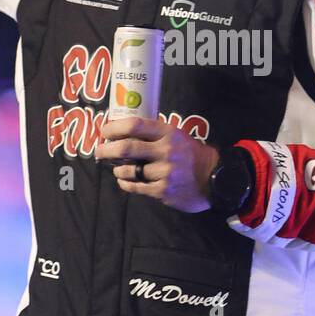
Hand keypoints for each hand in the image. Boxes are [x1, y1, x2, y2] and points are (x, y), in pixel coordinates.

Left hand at [95, 116, 219, 212]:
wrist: (215, 178)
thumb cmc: (191, 154)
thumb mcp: (177, 135)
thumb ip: (155, 133)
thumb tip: (123, 130)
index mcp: (168, 132)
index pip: (135, 125)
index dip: (114, 127)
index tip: (104, 130)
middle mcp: (166, 151)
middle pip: (126, 148)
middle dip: (106, 150)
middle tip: (99, 152)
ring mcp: (165, 172)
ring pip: (129, 171)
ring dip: (118, 170)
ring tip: (117, 169)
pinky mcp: (163, 190)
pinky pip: (136, 187)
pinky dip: (126, 184)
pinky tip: (125, 181)